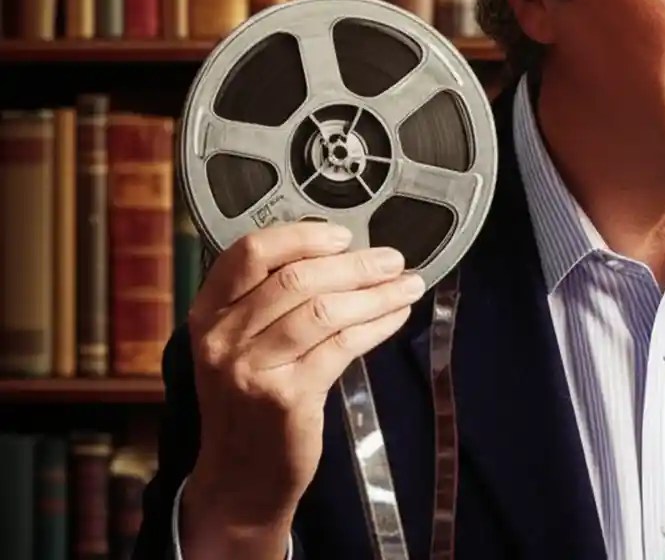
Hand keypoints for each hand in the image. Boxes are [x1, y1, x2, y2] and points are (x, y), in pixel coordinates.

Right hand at [179, 222, 425, 558]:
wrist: (240, 478)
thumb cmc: (250, 403)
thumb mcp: (240, 346)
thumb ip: (270, 302)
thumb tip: (342, 257)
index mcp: (207, 313)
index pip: (249, 252)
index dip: (302, 236)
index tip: (344, 235)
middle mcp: (222, 337)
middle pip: (296, 278)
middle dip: (355, 264)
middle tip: (392, 258)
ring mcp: (252, 368)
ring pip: (324, 310)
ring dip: (375, 293)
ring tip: (408, 284)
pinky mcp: (288, 397)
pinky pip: (342, 346)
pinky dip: (377, 325)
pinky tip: (397, 316)